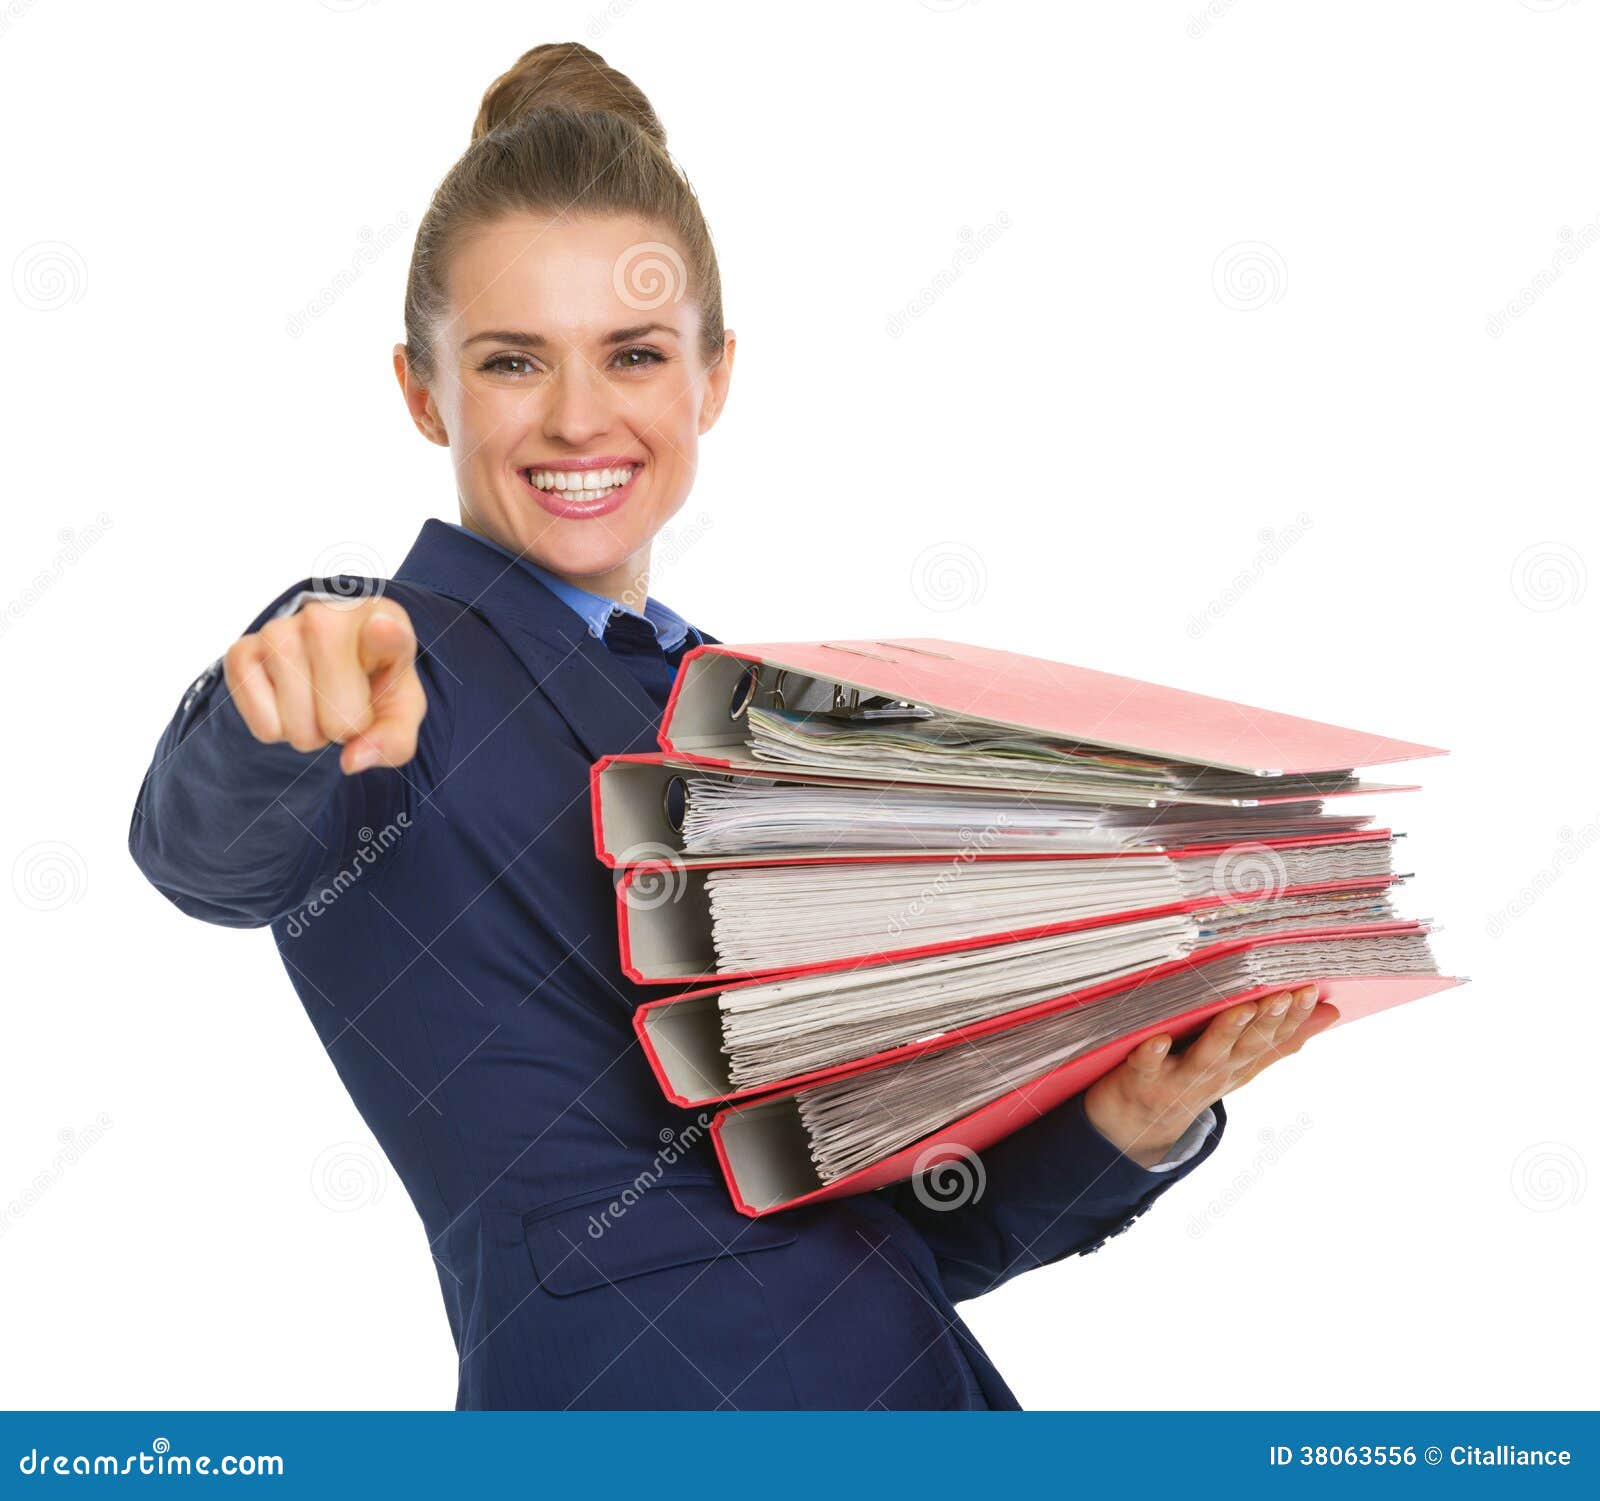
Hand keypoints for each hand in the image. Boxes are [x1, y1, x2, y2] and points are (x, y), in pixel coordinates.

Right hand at [223, 598, 425, 774]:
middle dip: (344, 731)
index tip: (384, 629)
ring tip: (317, 699)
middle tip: (345, 703)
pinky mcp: (241, 652)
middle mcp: (328, 616)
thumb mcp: (400, 711)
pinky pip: (266, 728)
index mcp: (384, 621)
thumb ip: (393, 740)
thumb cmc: (372, 683)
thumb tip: (351, 760)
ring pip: (298, 728)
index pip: (387, 632)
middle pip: (340, 719)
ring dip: (310, 733)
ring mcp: (279, 630)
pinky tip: (288, 697)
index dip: (386, 636)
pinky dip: (278, 730)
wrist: (327, 663)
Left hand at [1084, 986, 1338, 1167]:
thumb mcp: (1240, 1063)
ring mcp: (1179, 1079)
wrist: (1134, 1126)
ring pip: (1207, 1055)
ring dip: (1225, 1033)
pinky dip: (1152, 1054)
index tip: (1310, 991)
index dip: (1293, 1018)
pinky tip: (1156, 1040)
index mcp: (1237, 1065)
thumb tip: (1331, 1013)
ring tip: (1242, 1009)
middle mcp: (1214, 1073)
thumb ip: (1280, 1040)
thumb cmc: (1190, 1079)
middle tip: (1286, 995)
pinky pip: (1147, 1066)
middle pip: (1246, 1046)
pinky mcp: (1142, 1080)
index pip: (1272, 1040)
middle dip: (1268, 1022)